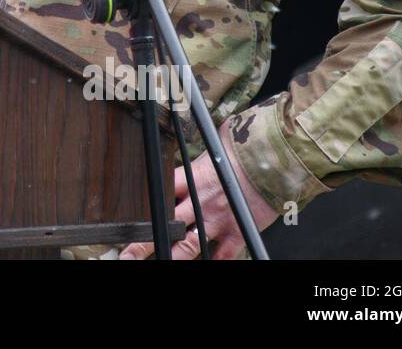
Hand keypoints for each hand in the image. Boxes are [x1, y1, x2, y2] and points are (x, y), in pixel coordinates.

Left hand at [120, 118, 278, 259]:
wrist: (273, 160)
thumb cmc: (245, 149)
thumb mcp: (214, 146)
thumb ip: (199, 156)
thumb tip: (195, 137)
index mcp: (191, 178)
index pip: (158, 194)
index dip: (142, 207)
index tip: (128, 218)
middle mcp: (200, 202)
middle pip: (165, 226)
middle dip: (143, 242)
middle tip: (127, 254)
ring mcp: (218, 219)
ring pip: (187, 246)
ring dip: (171, 256)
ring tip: (156, 262)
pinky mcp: (238, 232)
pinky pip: (222, 254)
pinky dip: (213, 261)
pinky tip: (205, 264)